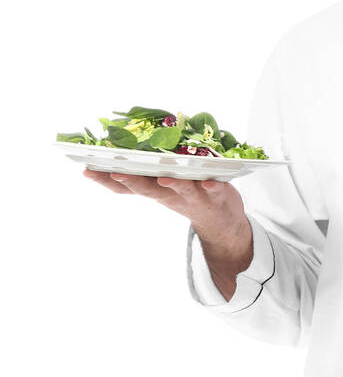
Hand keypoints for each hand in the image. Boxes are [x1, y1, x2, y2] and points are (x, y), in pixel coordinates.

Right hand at [82, 168, 246, 238]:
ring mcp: (194, 196)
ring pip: (181, 190)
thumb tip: (119, 152)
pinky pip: (214, 191)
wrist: (223, 224)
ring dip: (172, 185)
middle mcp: (171, 194)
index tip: (86, 170)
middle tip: (115, 171)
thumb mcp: (161, 189)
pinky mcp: (217, 195)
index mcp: (156, 189)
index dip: (106, 180)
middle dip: (131, 181)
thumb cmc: (188, 196)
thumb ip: (144, 175)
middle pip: (148, 189)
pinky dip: (212, 187)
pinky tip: (209, 183)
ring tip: (163, 178)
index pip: (127, 186)